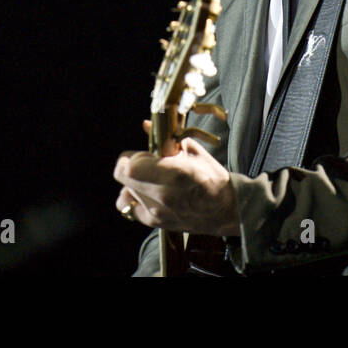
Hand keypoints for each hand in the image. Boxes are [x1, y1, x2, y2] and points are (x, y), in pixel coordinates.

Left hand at [114, 121, 239, 237]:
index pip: (129, 167)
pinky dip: (132, 197)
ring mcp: (157, 211)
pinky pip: (128, 206)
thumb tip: (146, 125)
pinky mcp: (154, 222)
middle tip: (148, 163)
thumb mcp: (193, 151)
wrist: (224, 209)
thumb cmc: (212, 177)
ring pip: (125, 190)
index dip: (132, 157)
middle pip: (123, 176)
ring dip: (133, 182)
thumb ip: (166, 139)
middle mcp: (162, 194)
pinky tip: (147, 192)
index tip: (146, 154)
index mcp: (174, 172)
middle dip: (131, 165)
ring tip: (151, 179)